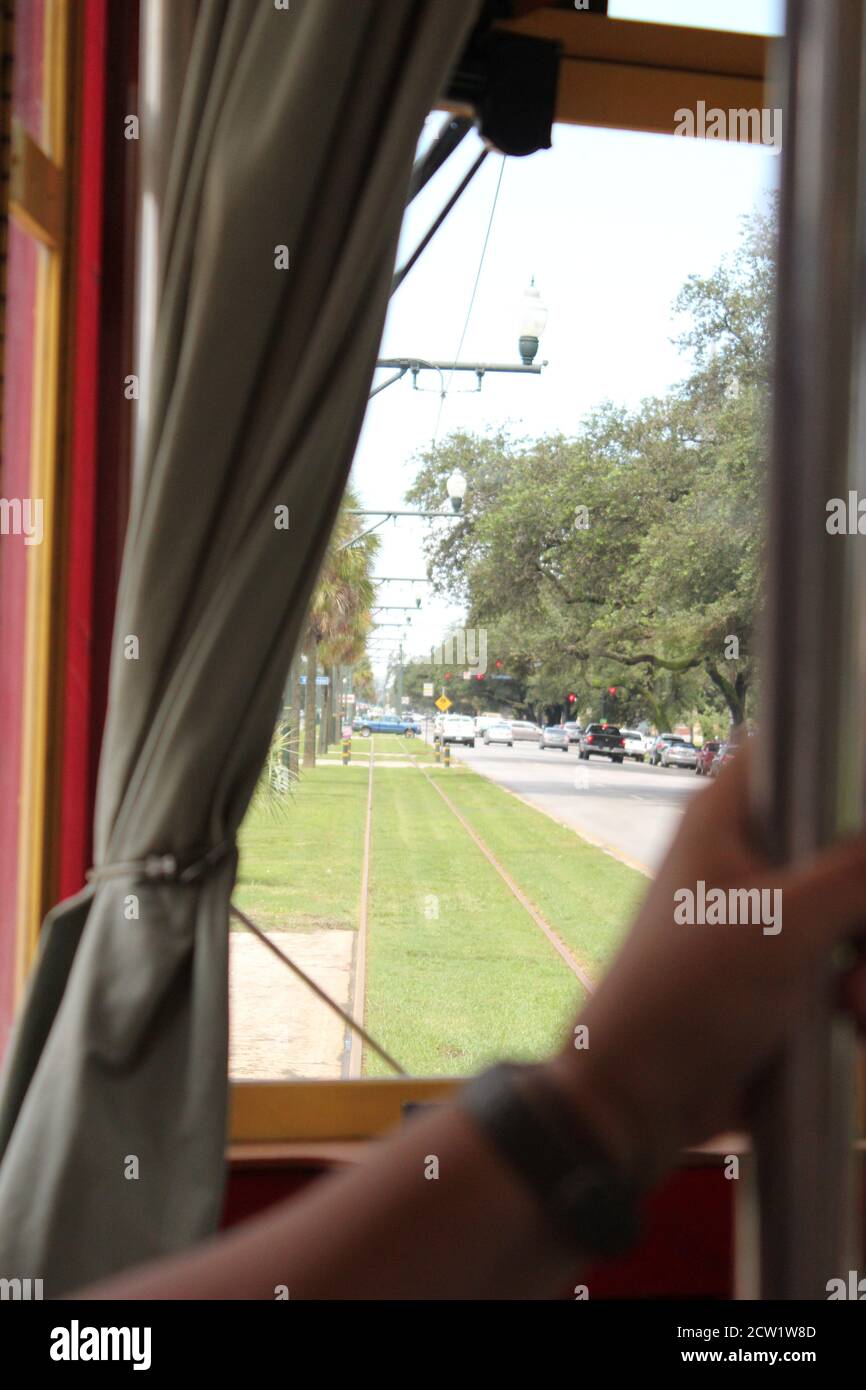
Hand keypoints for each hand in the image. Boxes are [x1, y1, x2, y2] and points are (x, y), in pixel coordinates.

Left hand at [549, 750, 865, 1185]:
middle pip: (846, 841)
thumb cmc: (686, 996)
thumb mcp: (784, 924)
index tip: (864, 817)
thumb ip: (855, 871)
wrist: (640, 1099)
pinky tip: (852, 1023)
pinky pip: (846, 964)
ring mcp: (766, 916)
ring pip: (855, 911)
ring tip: (854, 1002)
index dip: (844, 768)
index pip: (795, 749)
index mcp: (726, 817)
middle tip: (862, 946)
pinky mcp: (782, 973)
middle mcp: (747, 856)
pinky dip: (858, 993)